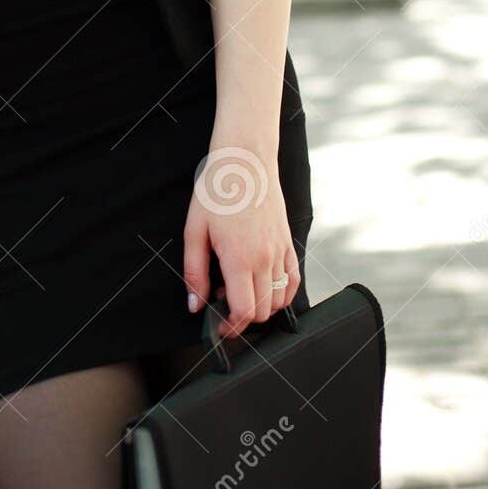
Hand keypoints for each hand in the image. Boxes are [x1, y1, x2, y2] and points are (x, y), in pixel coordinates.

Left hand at [183, 145, 300, 339]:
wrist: (245, 160)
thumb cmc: (217, 191)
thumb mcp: (194, 230)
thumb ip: (195, 271)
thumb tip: (195, 305)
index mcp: (240, 258)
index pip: (245, 312)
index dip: (231, 327)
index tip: (218, 326)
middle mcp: (265, 259)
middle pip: (263, 311)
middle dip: (242, 318)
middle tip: (221, 302)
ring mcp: (280, 251)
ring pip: (279, 300)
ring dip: (261, 306)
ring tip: (239, 288)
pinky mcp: (288, 243)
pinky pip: (293, 280)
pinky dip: (283, 293)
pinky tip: (265, 286)